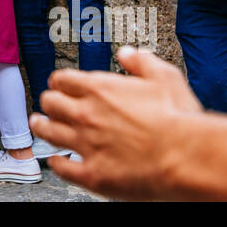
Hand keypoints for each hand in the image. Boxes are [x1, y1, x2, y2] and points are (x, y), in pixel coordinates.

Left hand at [30, 46, 202, 200]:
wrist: (185, 157)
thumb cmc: (179, 119)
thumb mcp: (164, 77)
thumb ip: (142, 62)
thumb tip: (127, 53)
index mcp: (99, 89)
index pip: (62, 80)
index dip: (59, 82)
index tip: (60, 85)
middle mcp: (85, 114)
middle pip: (50, 103)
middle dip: (49, 102)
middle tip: (49, 105)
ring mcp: (85, 144)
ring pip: (49, 132)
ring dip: (42, 127)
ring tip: (40, 125)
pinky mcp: (91, 173)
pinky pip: (62, 167)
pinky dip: (56, 162)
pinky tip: (56, 161)